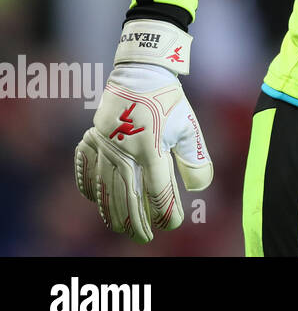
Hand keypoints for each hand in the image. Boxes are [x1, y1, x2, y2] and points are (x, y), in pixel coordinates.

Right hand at [74, 21, 212, 242]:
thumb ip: (195, 158)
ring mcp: (105, 146)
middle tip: (144, 237)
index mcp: (152, 149)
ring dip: (111, 211)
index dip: (165, 211)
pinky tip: (94, 199)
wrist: (141, 72)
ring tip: (120, 227)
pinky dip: (89, 186)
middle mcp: (125, 151)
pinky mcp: (92, 138)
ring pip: (105, 188)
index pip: (158, 191)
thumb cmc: (170, 101)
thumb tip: (200, 188)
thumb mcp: (189, 127)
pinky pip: (85, 168)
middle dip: (137, 222)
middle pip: (128, 197)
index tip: (171, 224)